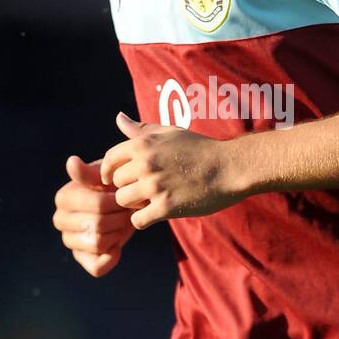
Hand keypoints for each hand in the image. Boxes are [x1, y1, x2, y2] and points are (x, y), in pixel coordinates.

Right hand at [53, 154, 139, 276]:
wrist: (121, 201)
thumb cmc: (112, 185)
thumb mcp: (105, 175)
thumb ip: (89, 172)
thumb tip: (72, 162)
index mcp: (64, 198)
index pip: (98, 205)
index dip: (119, 203)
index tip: (129, 197)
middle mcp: (60, 220)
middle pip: (98, 225)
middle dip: (120, 218)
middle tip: (129, 211)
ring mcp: (69, 240)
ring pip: (99, 244)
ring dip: (118, 234)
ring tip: (123, 223)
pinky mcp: (81, 257)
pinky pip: (96, 267)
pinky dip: (110, 259)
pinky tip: (117, 247)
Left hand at [100, 112, 245, 229]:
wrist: (229, 168)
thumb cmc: (200, 149)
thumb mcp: (170, 132)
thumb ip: (141, 129)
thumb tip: (119, 118)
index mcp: (143, 144)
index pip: (109, 160)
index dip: (109, 171)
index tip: (115, 178)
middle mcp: (145, 164)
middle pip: (116, 182)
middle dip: (127, 187)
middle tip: (143, 189)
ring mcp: (155, 186)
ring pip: (123, 201)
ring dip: (134, 204)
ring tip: (150, 200)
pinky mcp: (166, 207)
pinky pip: (137, 221)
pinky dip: (143, 220)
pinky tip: (155, 214)